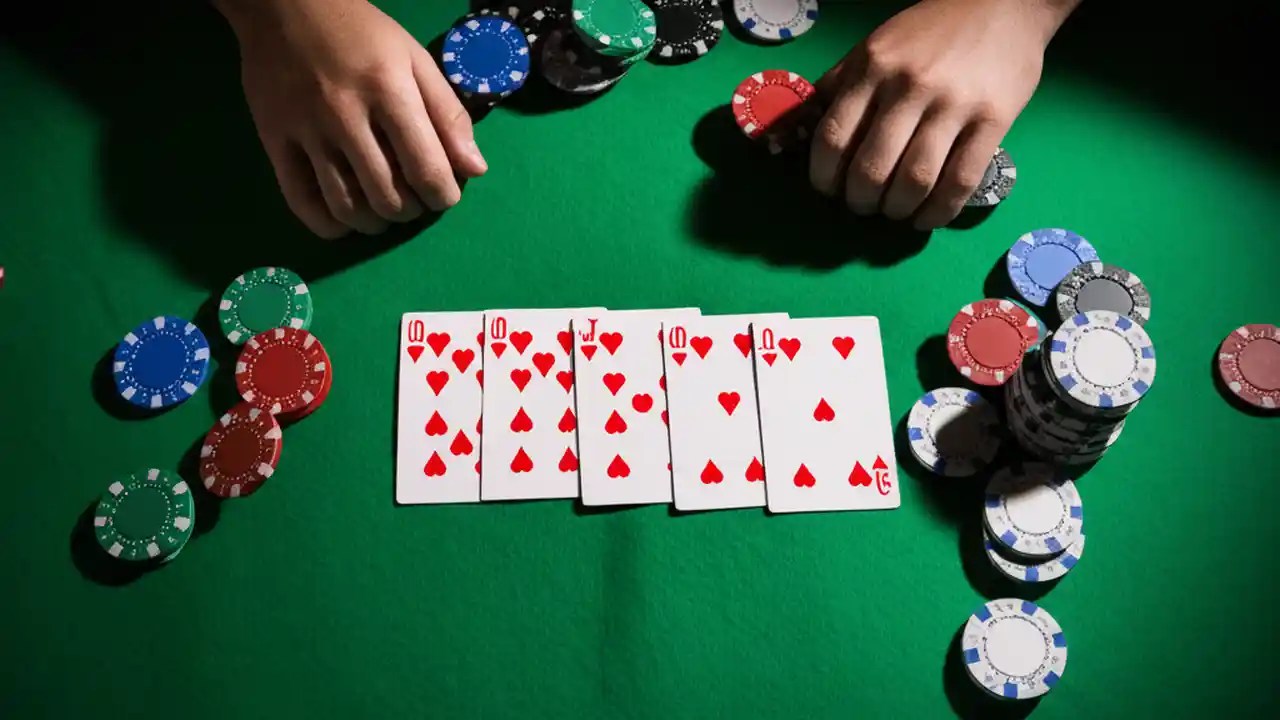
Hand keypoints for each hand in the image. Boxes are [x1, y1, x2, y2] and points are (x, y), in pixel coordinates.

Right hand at [215, 0, 487, 237]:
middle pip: (388, 197)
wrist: (285, 6)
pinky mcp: (273, 141)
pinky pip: (301, 202)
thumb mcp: (415, 60)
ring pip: (347, 207)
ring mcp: (306, 132)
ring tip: (383, 209)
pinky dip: (330, 225)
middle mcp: (346, 115)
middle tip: (412, 198)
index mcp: (389, 91)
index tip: (443, 194)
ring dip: (375, 222)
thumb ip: (448, 115)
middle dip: (411, 210)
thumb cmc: (361, 33)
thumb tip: (474, 170)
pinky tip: (345, 220)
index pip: (427, 169)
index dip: (443, 196)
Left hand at [810, 0, 1074, 229]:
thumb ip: (839, 85)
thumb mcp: (873, 46)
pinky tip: (928, 217)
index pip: (834, 138)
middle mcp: (910, 86)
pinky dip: (939, 211)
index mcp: (873, 68)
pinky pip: (961, 180)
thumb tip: (801, 129)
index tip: (829, 191)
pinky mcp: (994, 120)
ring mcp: (954, 104)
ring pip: (915, 180)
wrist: (1003, 4)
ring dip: (898, 210)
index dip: (825, 177)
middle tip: (864, 205)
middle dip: (861, 201)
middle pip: (872, 168)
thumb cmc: (930, 32)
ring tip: (895, 211)